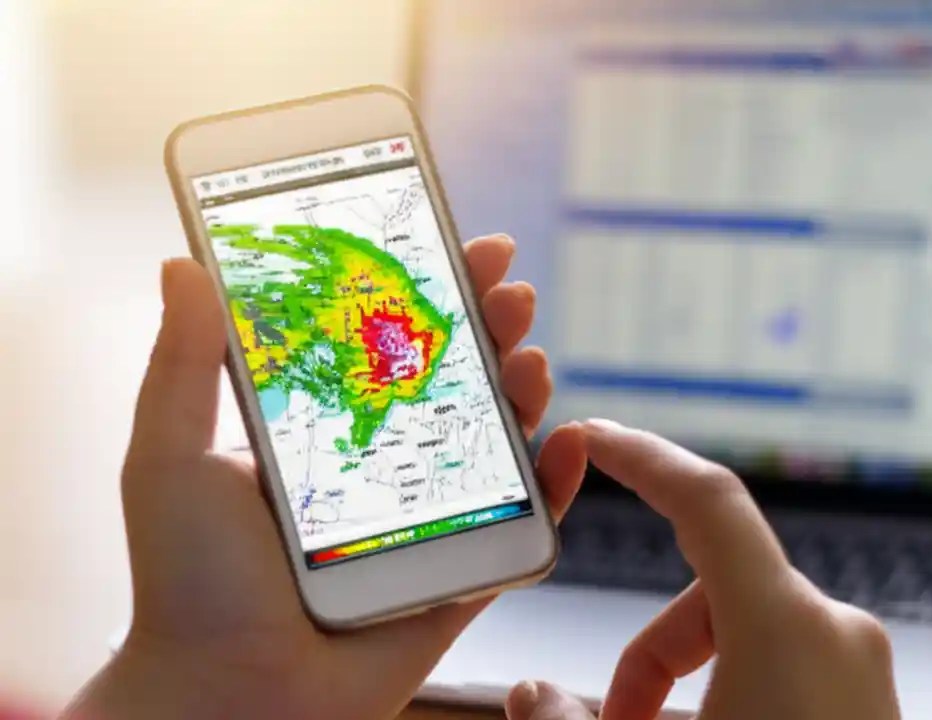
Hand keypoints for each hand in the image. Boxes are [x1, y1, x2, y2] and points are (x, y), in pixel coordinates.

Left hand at [63, 235, 587, 719]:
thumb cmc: (186, 584)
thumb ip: (183, 362)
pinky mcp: (464, 573)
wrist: (225, 695)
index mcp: (324, 430)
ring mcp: (430, 518)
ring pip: (497, 441)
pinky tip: (569, 440)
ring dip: (525, 391)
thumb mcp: (170, 457)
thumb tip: (183, 265)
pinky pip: (526, 526)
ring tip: (531, 354)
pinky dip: (560, 485)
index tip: (457, 243)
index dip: (427, 292)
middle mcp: (382, 466)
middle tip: (509, 287)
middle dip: (489, 327)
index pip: (386, 342)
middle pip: (454, 380)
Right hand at [505, 421, 899, 719]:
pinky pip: (781, 667)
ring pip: (743, 636)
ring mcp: (861, 667)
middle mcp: (837, 631)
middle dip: (644, 655)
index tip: (591, 438)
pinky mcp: (868, 701)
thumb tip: (531, 695)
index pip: (708, 501)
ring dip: (682, 687)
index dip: (643, 458)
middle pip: (711, 591)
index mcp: (791, 629)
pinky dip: (729, 697)